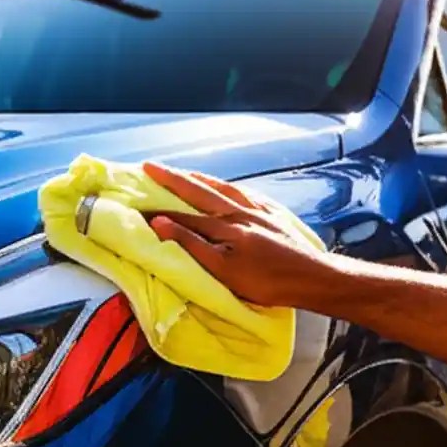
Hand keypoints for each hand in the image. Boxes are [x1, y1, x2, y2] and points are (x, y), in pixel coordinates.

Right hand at [142, 161, 336, 307]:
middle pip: (200, 190)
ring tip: (185, 172)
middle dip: (173, 178)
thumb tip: (161, 223)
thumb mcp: (222, 269)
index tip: (135, 204)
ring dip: (201, 178)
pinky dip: (230, 186)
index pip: (182, 215)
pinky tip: (230, 186)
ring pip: (224, 187)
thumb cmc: (266, 280)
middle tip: (151, 166)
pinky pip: (246, 192)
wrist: (312, 276)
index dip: (157, 211)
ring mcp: (258, 211)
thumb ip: (191, 244)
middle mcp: (239, 211)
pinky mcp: (273, 216)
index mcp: (224, 224)